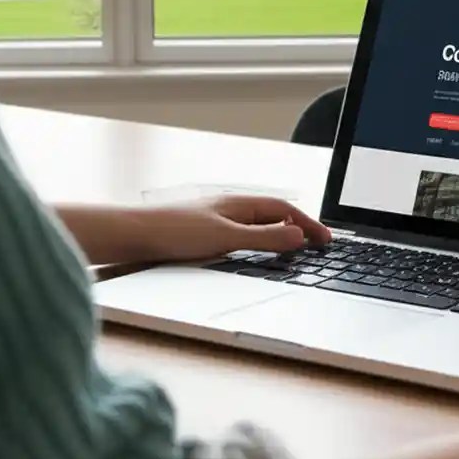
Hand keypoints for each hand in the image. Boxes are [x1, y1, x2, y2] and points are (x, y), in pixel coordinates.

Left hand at [144, 195, 331, 262]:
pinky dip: (259, 243)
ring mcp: (216, 221)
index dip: (308, 224)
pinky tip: (256, 255)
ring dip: (279, 235)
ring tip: (294, 250)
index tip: (326, 239)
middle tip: (317, 244)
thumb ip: (264, 238)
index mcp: (239, 204)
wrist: (133, 235)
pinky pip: (242, 236)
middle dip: (298, 228)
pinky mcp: (203, 235)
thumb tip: (299, 236)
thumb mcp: (227, 238)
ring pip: (257, 226)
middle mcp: (230, 209)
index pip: (285, 210)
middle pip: (273, 216)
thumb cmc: (175, 231)